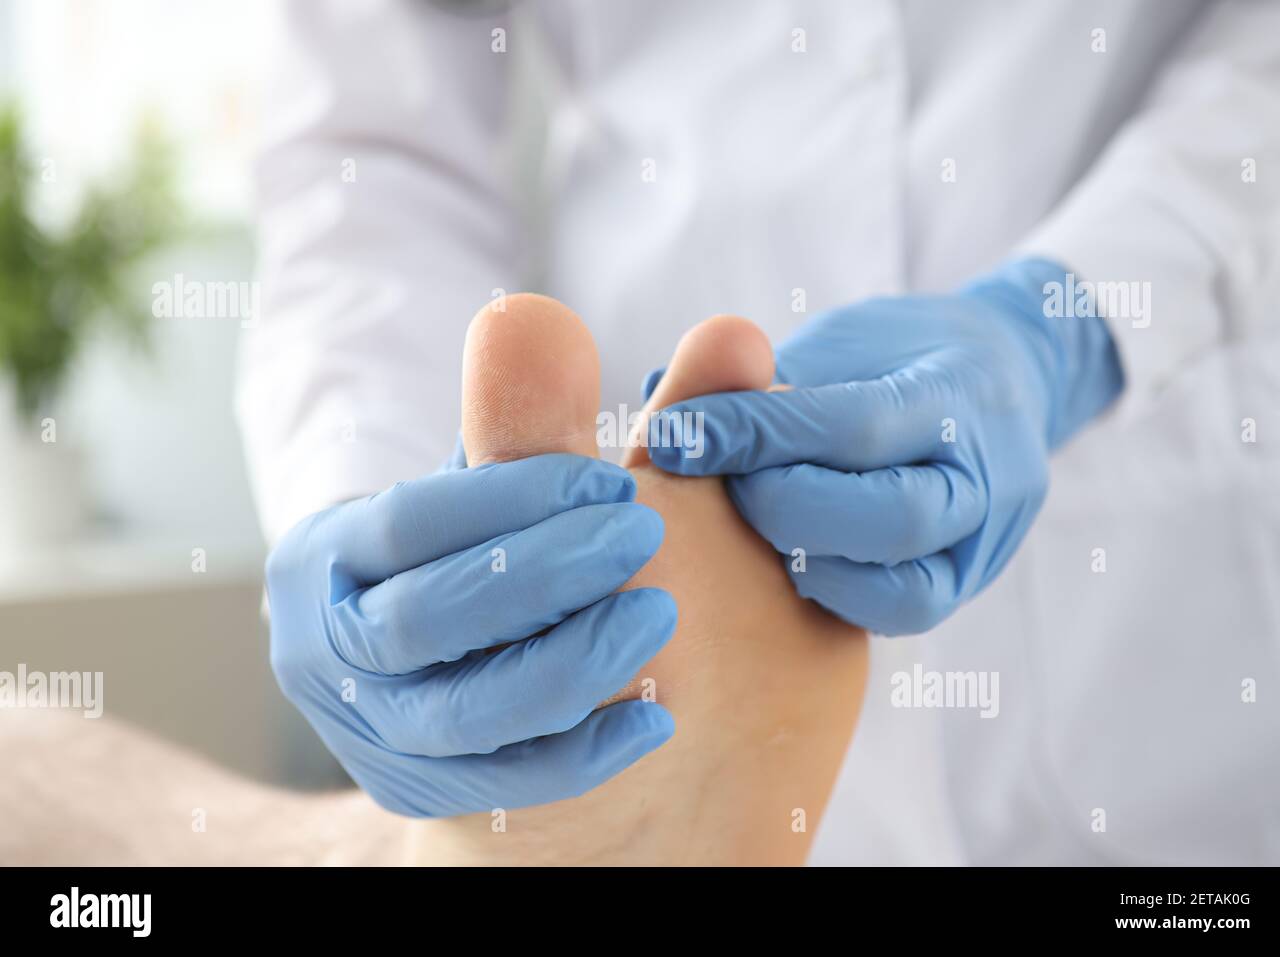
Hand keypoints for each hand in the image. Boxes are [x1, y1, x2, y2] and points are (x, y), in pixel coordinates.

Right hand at [266, 453, 675, 816]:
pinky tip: (657, 715)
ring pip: (463, 714)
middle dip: (541, 578)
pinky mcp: (418, 789)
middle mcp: (325, 653)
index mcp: (324, 558)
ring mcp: (368, 733)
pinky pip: (503, 785)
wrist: (393, 647)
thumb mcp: (469, 481)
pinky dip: (581, 752)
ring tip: (657, 613)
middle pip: (425, 623)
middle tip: (640, 536)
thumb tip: (545, 320)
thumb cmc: (449, 547)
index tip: (606, 480)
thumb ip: (512, 412)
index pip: (406, 524)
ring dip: (569, 662)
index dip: (509, 498)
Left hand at [644, 259, 1122, 634]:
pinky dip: (836, 593)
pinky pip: (905, 613)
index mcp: (958, 392)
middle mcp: (987, 476)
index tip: (676, 432)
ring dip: (807, 560)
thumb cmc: (897, 355)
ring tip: (751, 525)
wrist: (1004, 376)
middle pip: (890, 516)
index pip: (853, 423)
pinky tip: (788, 560)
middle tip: (718, 484)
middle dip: (782, 505)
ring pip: (905, 587)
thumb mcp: (840, 338)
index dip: (756, 431)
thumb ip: (763, 373)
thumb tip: (654, 394)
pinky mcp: (967, 584)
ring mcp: (986, 542)